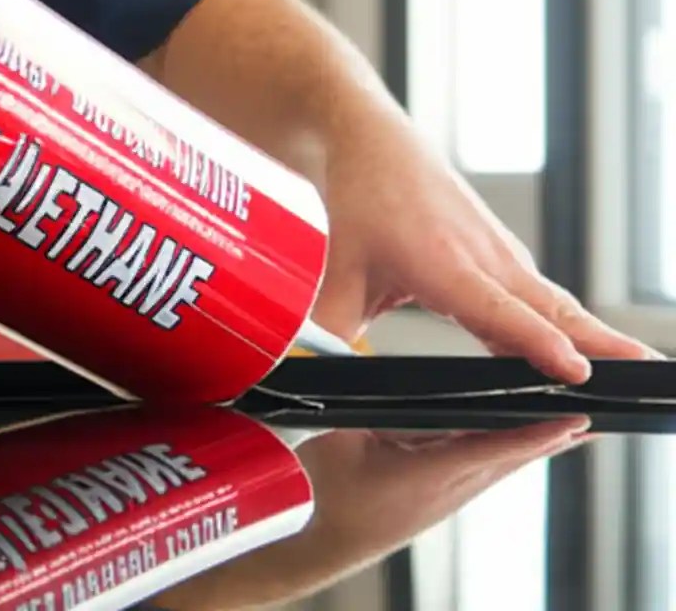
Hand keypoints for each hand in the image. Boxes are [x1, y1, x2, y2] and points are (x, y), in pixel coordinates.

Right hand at [152, 416, 588, 609]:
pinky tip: (523, 429)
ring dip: (535, 436)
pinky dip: (510, 444)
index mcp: (424, 474)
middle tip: (590, 399)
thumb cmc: (314, 498)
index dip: (535, 430)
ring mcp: (446, 495)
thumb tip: (338, 351)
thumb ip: (342, 398)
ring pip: (503, 461)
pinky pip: (486, 464)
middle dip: (551, 427)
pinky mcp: (439, 495)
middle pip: (513, 453)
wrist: (306, 544)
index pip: (493, 446)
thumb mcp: (328, 439)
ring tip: (568, 408)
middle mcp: (445, 489)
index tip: (572, 413)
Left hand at [309, 114, 659, 382]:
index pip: (499, 312)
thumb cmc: (356, 199)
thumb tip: (312, 379)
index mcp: (444, 261)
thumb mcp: (333, 271)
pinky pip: (539, 297)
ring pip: (552, 303)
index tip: (576, 371)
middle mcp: (483, 256)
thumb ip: (326, 331)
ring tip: (638, 371)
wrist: (368, 138)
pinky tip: (586, 353)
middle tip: (645, 376)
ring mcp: (498, 253)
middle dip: (600, 344)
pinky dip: (567, 324)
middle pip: (550, 310)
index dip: (536, 344)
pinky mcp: (499, 255)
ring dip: (595, 335)